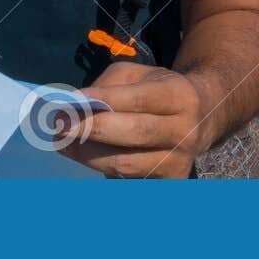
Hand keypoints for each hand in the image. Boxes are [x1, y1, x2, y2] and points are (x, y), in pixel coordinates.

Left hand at [59, 61, 214, 178]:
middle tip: (59, 125)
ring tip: (64, 143)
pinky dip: (101, 169)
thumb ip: (109, 85)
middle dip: (92, 130)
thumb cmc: (157, 90)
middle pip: (134, 134)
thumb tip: (77, 107)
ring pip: (127, 164)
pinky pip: (128, 181)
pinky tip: (84, 156)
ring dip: (89, 155)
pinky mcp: (170, 183)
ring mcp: (180, 162)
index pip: (139, 99)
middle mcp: (185, 131)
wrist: (198, 117)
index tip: (72, 100)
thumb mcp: (138, 75)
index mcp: (179, 96)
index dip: (104, 100)